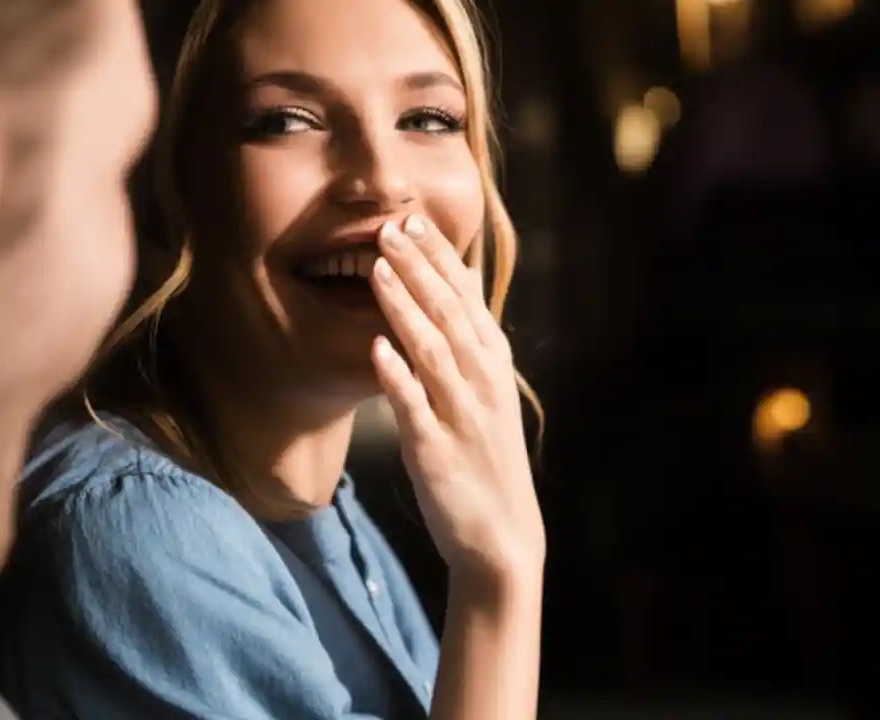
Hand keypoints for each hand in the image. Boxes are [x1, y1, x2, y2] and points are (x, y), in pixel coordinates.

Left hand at [369, 215, 544, 585]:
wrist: (502, 535)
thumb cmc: (485, 457)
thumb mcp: (484, 391)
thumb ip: (465, 342)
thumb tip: (449, 287)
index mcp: (492, 364)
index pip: (466, 298)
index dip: (439, 258)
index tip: (413, 220)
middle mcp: (482, 382)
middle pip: (449, 314)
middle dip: (420, 269)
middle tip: (389, 228)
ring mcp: (462, 416)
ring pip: (432, 351)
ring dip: (405, 308)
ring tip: (378, 270)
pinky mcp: (438, 452)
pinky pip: (415, 408)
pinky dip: (397, 377)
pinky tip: (376, 348)